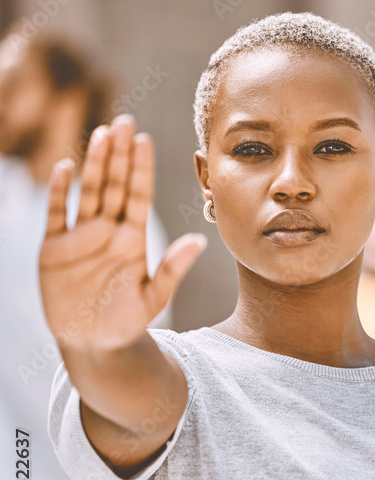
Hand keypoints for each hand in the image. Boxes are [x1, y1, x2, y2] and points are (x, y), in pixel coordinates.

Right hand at [39, 114, 205, 352]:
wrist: (95, 342)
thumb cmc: (128, 320)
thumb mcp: (154, 296)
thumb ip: (173, 269)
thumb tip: (200, 241)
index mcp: (133, 238)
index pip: (138, 195)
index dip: (141, 169)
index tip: (146, 141)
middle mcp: (107, 230)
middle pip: (113, 185)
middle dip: (118, 154)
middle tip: (125, 122)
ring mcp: (80, 236)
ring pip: (87, 192)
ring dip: (93, 164)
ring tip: (101, 134)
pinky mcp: (54, 249)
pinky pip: (56, 214)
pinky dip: (59, 192)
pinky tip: (65, 167)